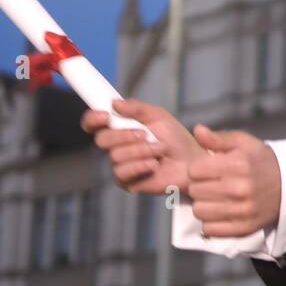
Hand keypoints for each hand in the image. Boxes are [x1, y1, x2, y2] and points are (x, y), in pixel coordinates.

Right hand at [81, 98, 203, 194]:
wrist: (192, 161)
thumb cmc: (176, 139)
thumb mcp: (158, 116)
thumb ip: (136, 108)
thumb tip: (114, 104)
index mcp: (121, 128)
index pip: (94, 123)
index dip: (93, 119)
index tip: (104, 116)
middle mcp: (117, 147)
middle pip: (102, 139)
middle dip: (124, 135)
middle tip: (145, 134)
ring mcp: (121, 165)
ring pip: (115, 156)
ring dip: (141, 150)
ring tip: (160, 150)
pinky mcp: (127, 182)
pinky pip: (122, 172)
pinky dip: (140, 165)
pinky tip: (155, 164)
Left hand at [186, 124, 281, 237]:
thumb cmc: (262, 161)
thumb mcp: (244, 143)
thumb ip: (218, 138)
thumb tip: (197, 130)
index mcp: (238, 164)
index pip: (194, 170)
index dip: (197, 168)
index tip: (206, 169)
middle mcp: (240, 188)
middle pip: (195, 191)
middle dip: (199, 185)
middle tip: (211, 183)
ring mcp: (242, 210)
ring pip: (199, 211)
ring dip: (204, 204)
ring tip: (215, 197)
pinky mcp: (244, 228)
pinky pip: (209, 229)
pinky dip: (211, 221)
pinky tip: (221, 211)